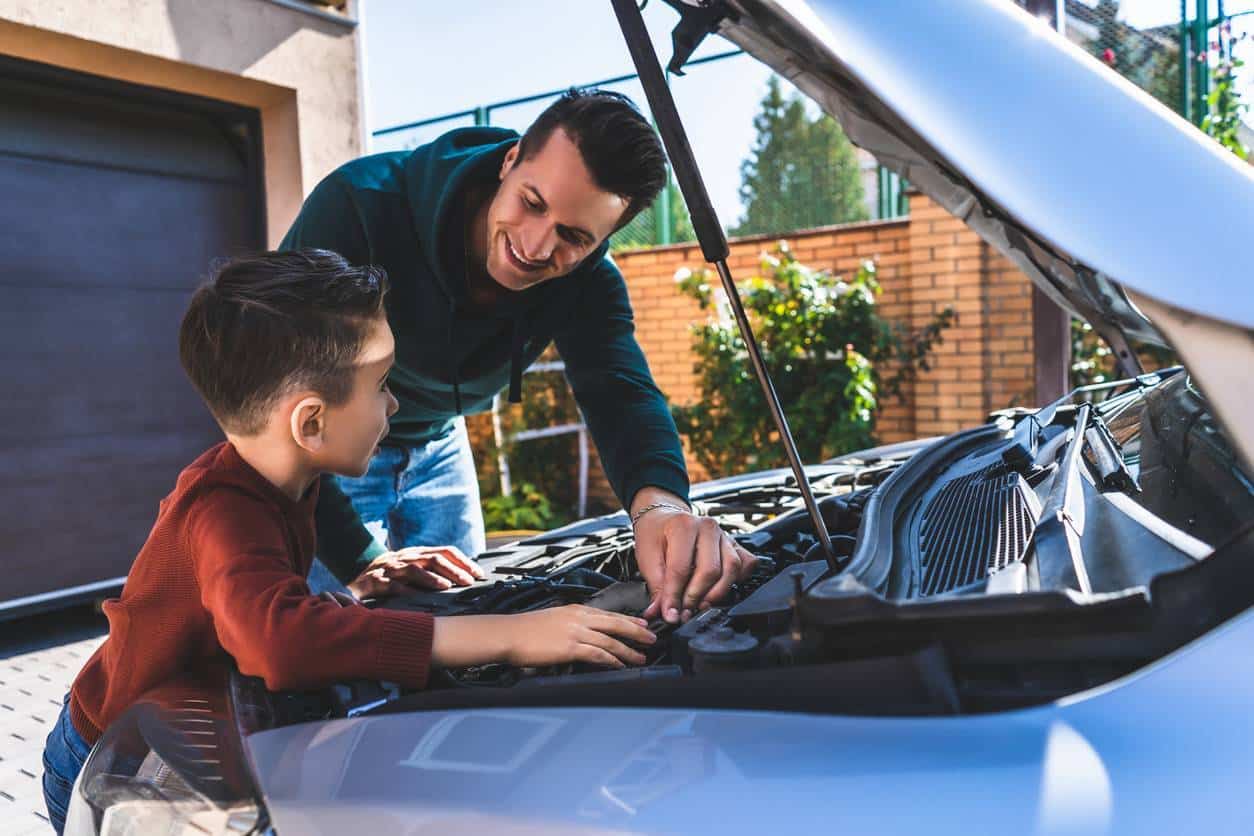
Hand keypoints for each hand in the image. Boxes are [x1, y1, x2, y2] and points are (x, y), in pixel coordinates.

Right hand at [346, 545, 485, 599]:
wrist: (356, 577)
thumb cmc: (391, 575)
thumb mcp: (413, 568)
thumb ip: (433, 571)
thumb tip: (463, 579)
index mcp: (418, 553)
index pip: (445, 551)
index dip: (463, 561)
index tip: (478, 574)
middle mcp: (406, 557)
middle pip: (434, 559)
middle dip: (453, 569)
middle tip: (468, 581)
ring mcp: (391, 569)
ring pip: (414, 569)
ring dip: (432, 578)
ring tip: (446, 586)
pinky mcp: (375, 582)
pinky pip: (392, 585)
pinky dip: (405, 591)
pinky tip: (416, 597)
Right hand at [504, 605, 655, 668]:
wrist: (507, 634)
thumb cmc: (524, 630)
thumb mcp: (553, 619)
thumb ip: (571, 625)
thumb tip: (583, 636)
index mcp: (575, 609)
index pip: (608, 614)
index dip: (628, 620)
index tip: (641, 624)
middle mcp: (578, 618)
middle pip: (616, 623)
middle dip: (637, 631)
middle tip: (652, 638)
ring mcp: (575, 632)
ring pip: (611, 641)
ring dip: (629, 650)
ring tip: (641, 656)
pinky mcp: (570, 647)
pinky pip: (598, 654)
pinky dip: (612, 660)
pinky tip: (620, 665)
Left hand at [631, 490, 757, 624]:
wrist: (664, 519)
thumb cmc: (656, 535)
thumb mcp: (647, 558)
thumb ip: (657, 588)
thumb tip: (665, 613)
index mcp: (683, 526)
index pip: (681, 569)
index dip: (674, 596)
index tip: (670, 614)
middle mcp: (708, 528)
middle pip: (710, 570)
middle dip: (696, 597)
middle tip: (684, 611)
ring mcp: (724, 535)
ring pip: (732, 569)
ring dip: (716, 593)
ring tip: (700, 604)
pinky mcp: (734, 545)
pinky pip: (746, 564)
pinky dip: (737, 580)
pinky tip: (719, 587)